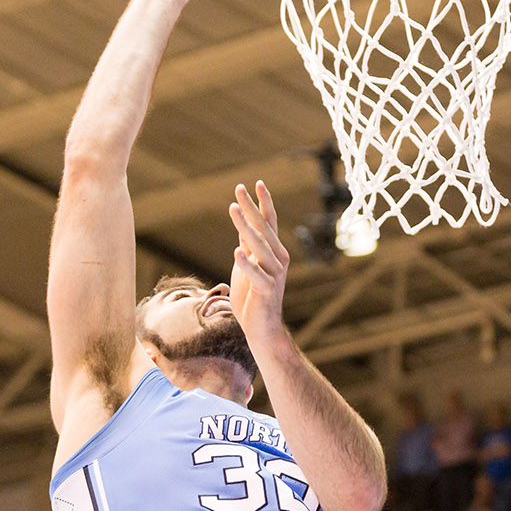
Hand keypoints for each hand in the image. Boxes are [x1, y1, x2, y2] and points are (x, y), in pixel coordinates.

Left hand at [228, 181, 289, 343]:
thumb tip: (242, 222)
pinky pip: (256, 274)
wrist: (262, 327)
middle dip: (251, 207)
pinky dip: (247, 264)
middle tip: (239, 187)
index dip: (262, 203)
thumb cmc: (253, 296)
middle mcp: (278, 259)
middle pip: (263, 228)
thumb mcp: (248, 264)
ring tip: (233, 208)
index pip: (269, 222)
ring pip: (259, 246)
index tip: (256, 183)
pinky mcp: (266, 290)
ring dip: (245, 226)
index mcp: (274, 252)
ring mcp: (274, 274)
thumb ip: (248, 245)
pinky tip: (237, 252)